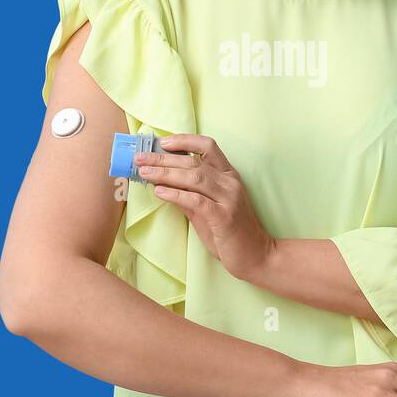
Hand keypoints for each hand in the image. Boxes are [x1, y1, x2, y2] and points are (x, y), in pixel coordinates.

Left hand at [134, 133, 274, 279]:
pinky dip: (176, 194)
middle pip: (193, 162)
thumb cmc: (230, 233)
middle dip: (163, 159)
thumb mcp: (207, 211)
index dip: (184, 140)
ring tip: (144, 173)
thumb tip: (161, 183)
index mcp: (228, 175)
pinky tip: (160, 192)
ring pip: (194, 177)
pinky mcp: (224, 217)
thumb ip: (188, 195)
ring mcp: (229, 198)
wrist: (256, 256)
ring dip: (166, 173)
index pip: (207, 147)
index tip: (162, 142)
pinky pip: (197, 200)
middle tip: (140, 158)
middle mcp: (230, 182)